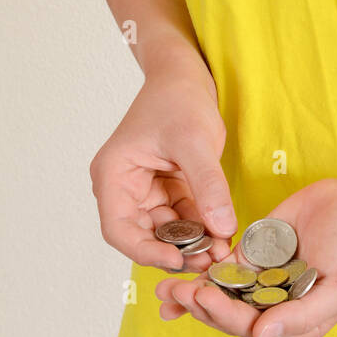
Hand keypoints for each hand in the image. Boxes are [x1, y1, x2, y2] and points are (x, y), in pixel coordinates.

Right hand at [89, 50, 237, 272]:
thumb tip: (223, 228)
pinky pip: (184, 217)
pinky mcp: (170, 188)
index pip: (120, 229)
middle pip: (144, 235)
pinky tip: (223, 234)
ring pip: (167, 230)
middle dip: (177, 251)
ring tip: (221, 251)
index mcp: (113, 175)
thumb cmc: (178, 98)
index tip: (178, 261)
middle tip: (210, 262)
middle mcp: (125, 188)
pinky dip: (202, 226)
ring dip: (193, 243)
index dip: (146, 251)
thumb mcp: (194, 140)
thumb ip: (207, 184)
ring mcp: (147, 190)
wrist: (187, 74)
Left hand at [156, 176, 336, 336]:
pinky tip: (179, 266)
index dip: (221, 314)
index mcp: (290, 322)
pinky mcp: (254, 252)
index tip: (200, 295)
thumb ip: (301, 316)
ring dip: (191, 291)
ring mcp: (261, 278)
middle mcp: (271, 305)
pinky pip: (223, 264)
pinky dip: (201, 267)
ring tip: (163, 287)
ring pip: (219, 291)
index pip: (247, 326)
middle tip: (171, 290)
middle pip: (226, 311)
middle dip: (197, 304)